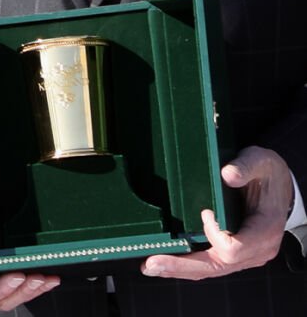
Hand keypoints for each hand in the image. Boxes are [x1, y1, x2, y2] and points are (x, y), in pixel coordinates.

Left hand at [142, 145, 292, 279]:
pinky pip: (211, 264)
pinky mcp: (235, 254)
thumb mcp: (261, 161)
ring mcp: (246, 255)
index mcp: (264, 231)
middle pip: (217, 266)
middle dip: (183, 265)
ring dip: (180, 269)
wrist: (280, 186)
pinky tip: (164, 262)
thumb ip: (246, 166)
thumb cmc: (269, 174)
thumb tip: (228, 174)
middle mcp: (257, 250)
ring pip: (211, 269)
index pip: (234, 248)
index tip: (204, 211)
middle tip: (151, 263)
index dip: (214, 234)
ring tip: (151, 266)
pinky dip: (187, 265)